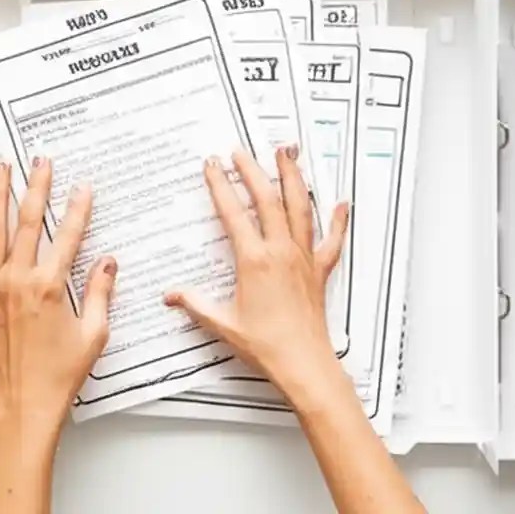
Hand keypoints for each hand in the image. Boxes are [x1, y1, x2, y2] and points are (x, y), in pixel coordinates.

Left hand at [0, 157, 116, 437]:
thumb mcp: (93, 334)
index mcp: (49, 287)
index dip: (78, 209)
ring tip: (0, 169)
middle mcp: (17, 281)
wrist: (23, 405)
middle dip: (36, 187)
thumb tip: (107, 264)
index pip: (67, 235)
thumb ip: (100, 293)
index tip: (83, 188)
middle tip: (40, 161)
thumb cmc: (58, 377)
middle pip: (27, 221)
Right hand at [164, 147, 350, 411]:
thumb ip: (195, 304)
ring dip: (292, 178)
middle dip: (252, 171)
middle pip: (267, 199)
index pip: (232, 212)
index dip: (219, 186)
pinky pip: (331, 240)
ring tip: (287, 154)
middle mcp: (281, 251)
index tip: (212, 166)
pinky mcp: (319, 270)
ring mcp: (303, 257)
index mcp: (254, 260)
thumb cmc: (267, 345)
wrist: (303, 362)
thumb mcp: (222, 323)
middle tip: (241, 152)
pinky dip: (338, 220)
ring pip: (300, 207)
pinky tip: (341, 204)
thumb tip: (172, 295)